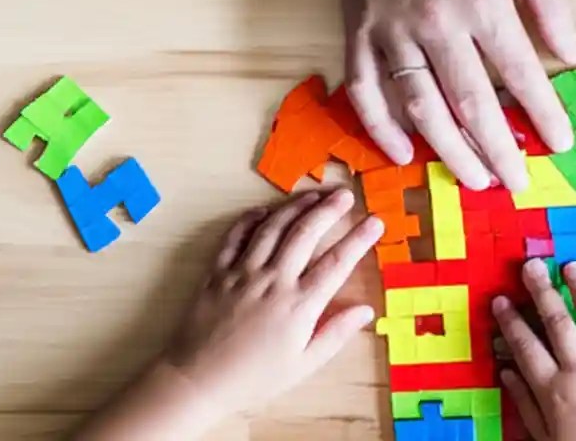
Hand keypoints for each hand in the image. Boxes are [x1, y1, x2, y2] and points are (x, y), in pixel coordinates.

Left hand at [163, 189, 382, 414]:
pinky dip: (251, 219)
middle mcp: (274, 280)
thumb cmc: (255, 377)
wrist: (199, 380)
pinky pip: (236, 235)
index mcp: (300, 305)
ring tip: (314, 194)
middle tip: (345, 194)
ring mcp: (244, 272)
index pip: (337, 262)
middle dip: (329, 209)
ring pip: (274, 227)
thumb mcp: (303, 365)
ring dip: (296, 206)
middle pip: (306, 233)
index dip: (359, 239)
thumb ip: (335, 333)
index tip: (376, 221)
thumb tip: (366, 310)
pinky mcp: (218, 271)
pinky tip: (265, 210)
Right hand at [331, 0, 575, 191]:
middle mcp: (435, 24)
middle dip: (497, 152)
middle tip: (515, 185)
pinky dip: (380, 128)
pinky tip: (402, 154)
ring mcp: (390, 31)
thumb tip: (574, 53)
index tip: (560, 146)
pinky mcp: (356, 31)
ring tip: (472, 179)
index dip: (543, 115)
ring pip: (420, 107)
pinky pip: (365, 91)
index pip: (521, 74)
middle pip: (471, 105)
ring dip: (447, 151)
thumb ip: (548, 0)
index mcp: (481, 0)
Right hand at [492, 260, 575, 440]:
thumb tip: (506, 373)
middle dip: (541, 291)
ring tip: (570, 266)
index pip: (525, 347)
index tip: (501, 300)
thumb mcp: (547, 438)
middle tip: (531, 266)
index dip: (510, 321)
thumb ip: (527, 404)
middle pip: (557, 322)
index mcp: (555, 391)